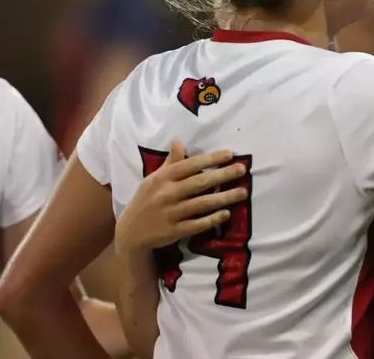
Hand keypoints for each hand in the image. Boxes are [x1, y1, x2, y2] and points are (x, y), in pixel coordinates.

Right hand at [114, 141, 247, 257]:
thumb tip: (178, 141)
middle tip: (242, 169)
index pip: (190, 165)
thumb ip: (170, 163)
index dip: (210, 159)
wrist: (130, 232)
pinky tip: (226, 214)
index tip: (230, 154)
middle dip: (223, 175)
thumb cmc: (145, 200)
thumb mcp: (153, 179)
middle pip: (200, 182)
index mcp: (162, 178)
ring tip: (243, 192)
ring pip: (202, 203)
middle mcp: (167, 194)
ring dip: (224, 198)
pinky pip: (198, 224)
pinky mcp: (175, 231)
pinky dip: (213, 219)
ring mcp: (171, 213)